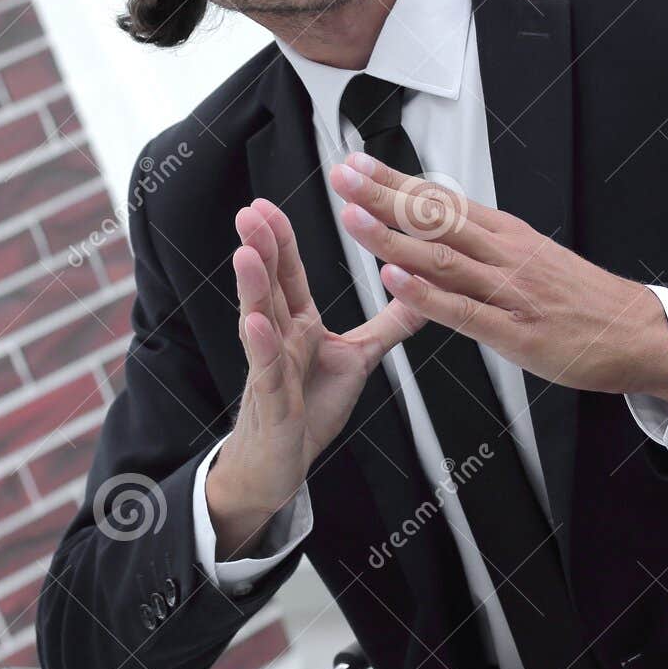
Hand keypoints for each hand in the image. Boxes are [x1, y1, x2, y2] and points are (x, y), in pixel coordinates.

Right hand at [208, 197, 422, 559]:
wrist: (282, 463)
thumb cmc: (310, 406)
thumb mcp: (358, 358)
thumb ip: (388, 324)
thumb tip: (420, 292)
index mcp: (299, 324)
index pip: (289, 274)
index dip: (282, 240)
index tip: (268, 205)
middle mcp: (280, 339)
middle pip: (269, 287)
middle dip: (260, 247)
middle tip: (251, 211)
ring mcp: (272, 368)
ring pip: (261, 321)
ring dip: (253, 287)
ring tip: (247, 253)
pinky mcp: (274, 402)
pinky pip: (268, 370)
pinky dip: (263, 345)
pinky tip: (255, 322)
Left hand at [328, 153, 667, 398]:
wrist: (636, 330)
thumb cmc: (582, 299)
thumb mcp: (531, 258)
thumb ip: (482, 247)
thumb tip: (435, 230)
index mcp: (506, 234)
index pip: (441, 199)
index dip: (395, 181)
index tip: (358, 164)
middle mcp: (505, 253)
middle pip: (435, 219)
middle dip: (383, 196)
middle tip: (343, 176)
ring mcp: (510, 290)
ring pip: (443, 258)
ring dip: (394, 236)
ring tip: (354, 218)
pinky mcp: (516, 332)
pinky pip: (464, 311)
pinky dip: (426, 294)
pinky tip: (397, 280)